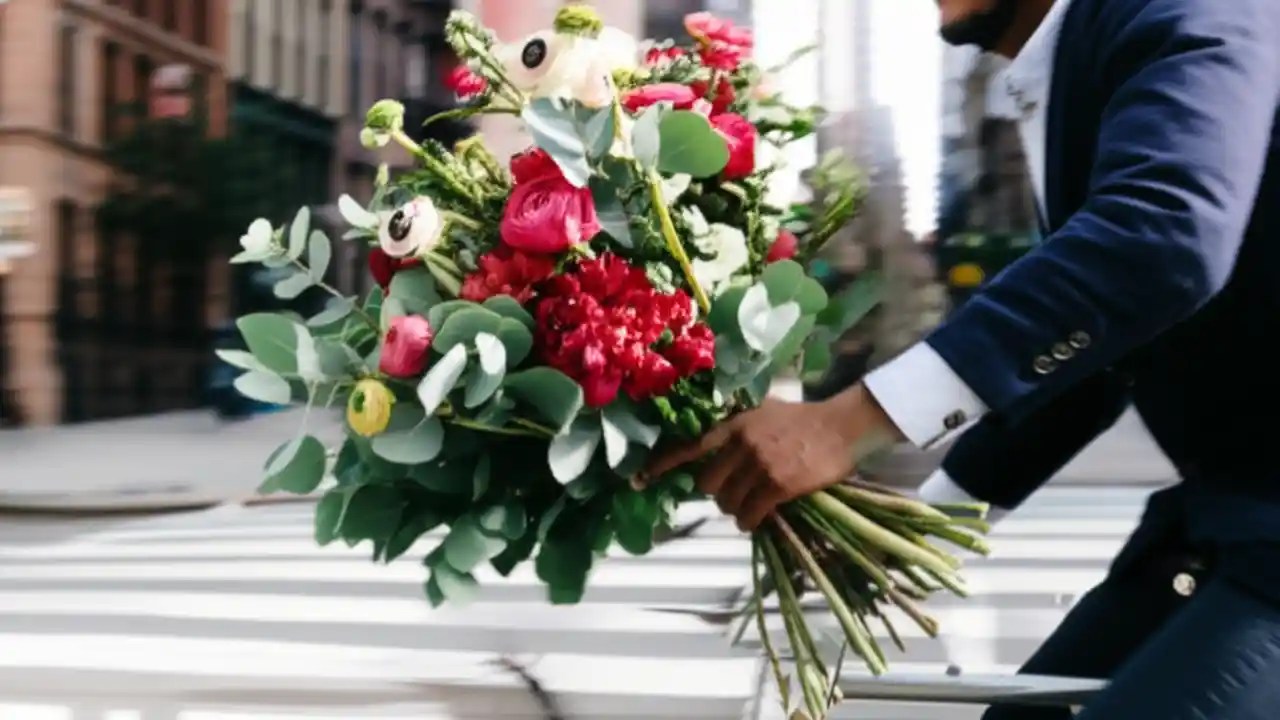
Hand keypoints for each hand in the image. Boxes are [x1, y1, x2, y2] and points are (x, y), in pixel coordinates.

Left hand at [637, 383, 904, 530]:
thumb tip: (722, 445)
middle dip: (718, 494)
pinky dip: (751, 521)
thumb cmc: (806, 418)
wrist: (842, 427)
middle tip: (735, 495)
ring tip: (752, 505)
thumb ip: (741, 426)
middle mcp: (741, 444)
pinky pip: (750, 514)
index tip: (638, 479)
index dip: (662, 465)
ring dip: (736, 510)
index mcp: (735, 425)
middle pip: (708, 484)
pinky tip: (758, 519)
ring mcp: (759, 465)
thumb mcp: (766, 410)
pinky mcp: (777, 485)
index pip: (690, 447)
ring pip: (728, 503)